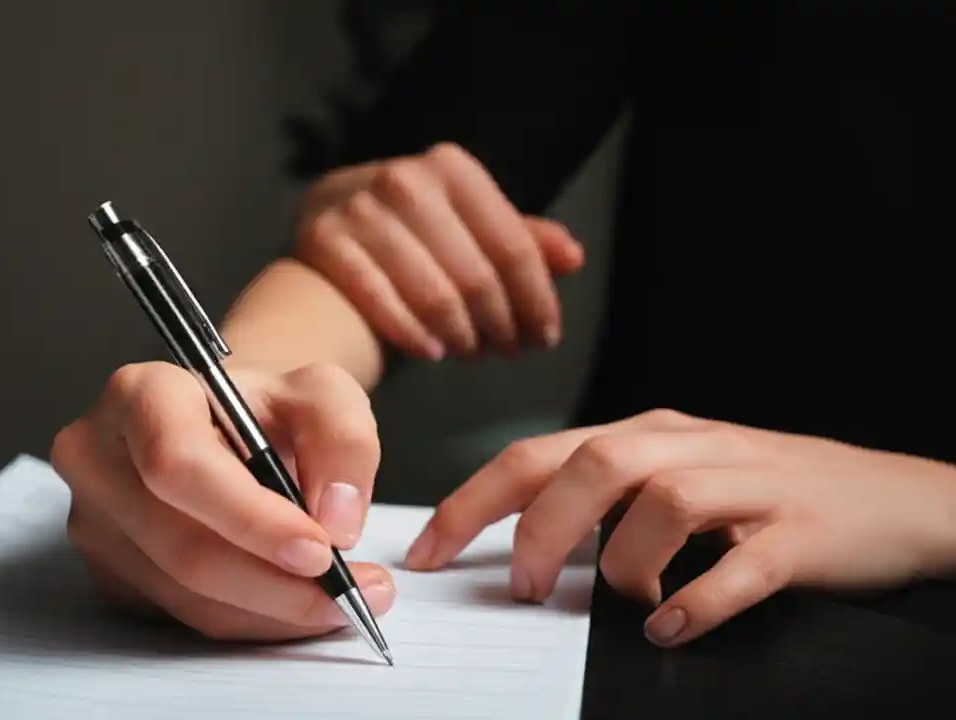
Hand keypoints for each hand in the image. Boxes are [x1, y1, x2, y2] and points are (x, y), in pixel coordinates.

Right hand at [51, 361, 393, 640]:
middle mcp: (99, 458)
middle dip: (277, 583)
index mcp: (141, 394)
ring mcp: (96, 523)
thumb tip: (336, 520)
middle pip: (184, 546)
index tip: (319, 549)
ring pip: (188, 595)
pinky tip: (294, 602)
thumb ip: (344, 440)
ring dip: (273, 610)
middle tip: (350, 591)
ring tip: (340, 599)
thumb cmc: (266, 410)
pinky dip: (251, 619)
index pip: (179, 463)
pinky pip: (185, 617)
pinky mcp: (110, 574)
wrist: (230, 430)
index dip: (250, 517)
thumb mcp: (322, 394)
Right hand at [294, 142, 583, 358]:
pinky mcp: (321, 239)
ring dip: (461, 337)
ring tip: (470, 353)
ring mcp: (359, 208)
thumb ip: (521, 240)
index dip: (537, 301)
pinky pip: (378, 301)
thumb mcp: (471, 225)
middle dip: (501, 326)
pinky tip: (432, 353)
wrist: (332, 220)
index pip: (514, 248)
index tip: (545, 338)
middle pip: (476, 277)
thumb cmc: (417, 231)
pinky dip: (412, 334)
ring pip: (433, 295)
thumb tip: (573, 258)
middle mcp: (405, 180)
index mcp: (452, 169)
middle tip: (507, 352)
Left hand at [404, 409, 955, 646]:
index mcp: (647, 435)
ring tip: (623, 603)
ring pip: (661, 500)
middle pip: (590, 465)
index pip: (537, 455)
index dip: (473, 502)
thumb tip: (522, 539)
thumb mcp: (675, 476)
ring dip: (623, 562)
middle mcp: (690, 447)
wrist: (891, 497)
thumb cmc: (765, 491)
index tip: (428, 550)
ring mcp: (749, 485)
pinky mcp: (800, 533)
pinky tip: (671, 627)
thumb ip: (604, 498)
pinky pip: (741, 564)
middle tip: (525, 589)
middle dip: (539, 530)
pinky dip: (698, 599)